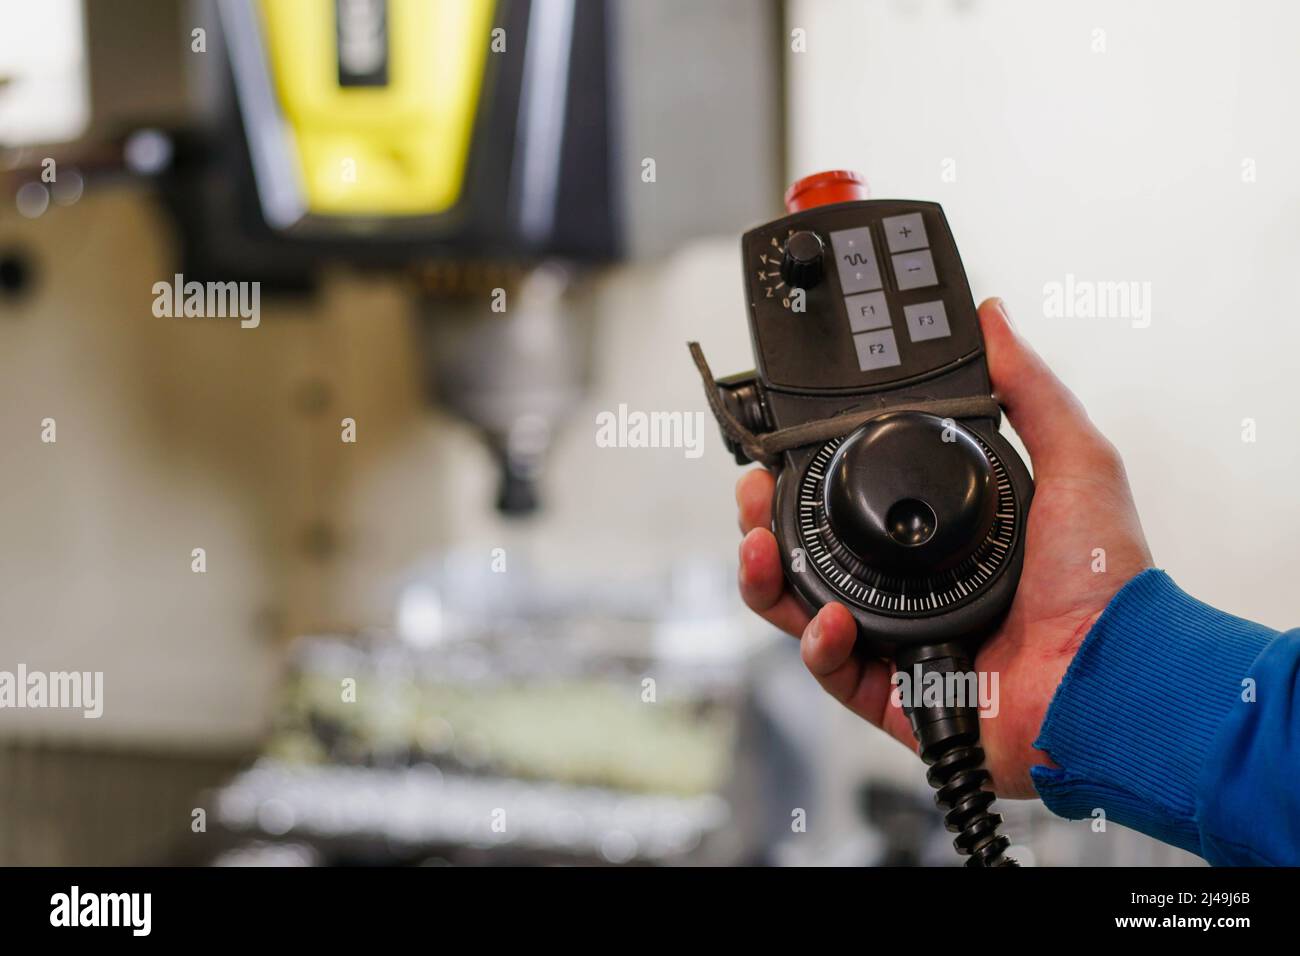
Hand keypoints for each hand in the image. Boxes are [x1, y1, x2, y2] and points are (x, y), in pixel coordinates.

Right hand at [735, 298, 1152, 797]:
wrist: (1110, 673)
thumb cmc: (1104, 580)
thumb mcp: (1074, 460)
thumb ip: (1029, 388)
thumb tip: (995, 318)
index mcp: (947, 539)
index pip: (858, 502)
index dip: (812, 477)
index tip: (781, 449)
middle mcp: (916, 589)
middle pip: (812, 553)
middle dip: (768, 523)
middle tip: (753, 497)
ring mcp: (900, 643)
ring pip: (802, 609)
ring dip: (768, 578)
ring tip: (759, 548)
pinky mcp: (894, 695)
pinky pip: (831, 670)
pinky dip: (817, 643)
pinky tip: (830, 620)